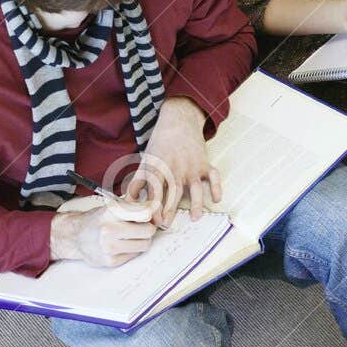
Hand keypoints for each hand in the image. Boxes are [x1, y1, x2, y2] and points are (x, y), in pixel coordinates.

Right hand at [49, 195, 156, 267]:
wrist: (77, 237)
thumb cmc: (99, 220)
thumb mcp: (114, 206)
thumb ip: (136, 207)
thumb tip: (158, 211)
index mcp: (111, 211)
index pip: (145, 213)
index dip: (152, 213)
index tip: (149, 214)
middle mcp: (109, 229)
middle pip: (148, 231)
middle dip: (148, 228)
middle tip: (141, 226)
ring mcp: (109, 247)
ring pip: (145, 244)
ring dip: (142, 240)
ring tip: (132, 236)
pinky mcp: (111, 261)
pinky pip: (135, 255)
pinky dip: (133, 249)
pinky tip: (123, 245)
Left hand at [126, 97, 221, 225]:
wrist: (179, 121)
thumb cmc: (160, 143)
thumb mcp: (146, 160)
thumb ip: (138, 182)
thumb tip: (129, 202)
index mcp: (159, 167)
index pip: (155, 190)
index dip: (153, 206)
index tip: (152, 220)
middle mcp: (176, 168)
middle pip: (173, 192)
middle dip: (169, 210)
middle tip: (166, 225)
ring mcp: (192, 166)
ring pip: (195, 188)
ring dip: (196, 203)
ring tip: (195, 218)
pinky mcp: (204, 163)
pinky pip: (213, 176)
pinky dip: (216, 187)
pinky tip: (216, 199)